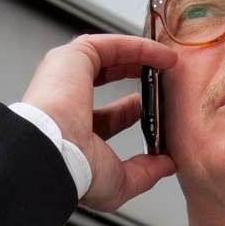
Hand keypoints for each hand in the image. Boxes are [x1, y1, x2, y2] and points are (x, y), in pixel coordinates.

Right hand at [20, 33, 178, 212]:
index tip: (152, 112)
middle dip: (135, 75)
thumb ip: (145, 172)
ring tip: (169, 61)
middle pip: (104, 79)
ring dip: (139, 56)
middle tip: (163, 79)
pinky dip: (140, 48)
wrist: (55, 154)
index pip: (104, 117)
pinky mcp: (72, 56)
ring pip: (107, 56)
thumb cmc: (74, 170)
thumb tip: (165, 165)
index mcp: (72, 131)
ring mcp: (66, 76)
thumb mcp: (120, 181)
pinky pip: (111, 44)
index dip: (129, 112)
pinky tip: (165, 57)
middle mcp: (66, 101)